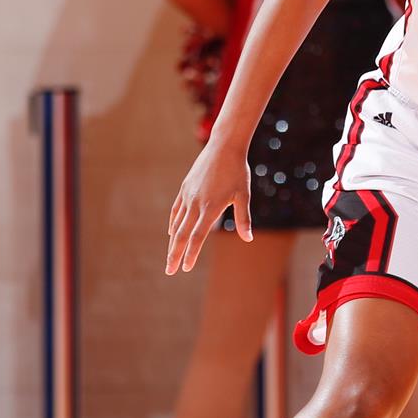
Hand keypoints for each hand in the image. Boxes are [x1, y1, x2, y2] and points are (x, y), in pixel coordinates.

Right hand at [166, 135, 251, 272]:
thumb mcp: (244, 195)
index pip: (197, 237)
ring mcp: (188, 195)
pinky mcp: (185, 188)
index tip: (185, 268)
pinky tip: (171, 232)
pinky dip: (173, 223)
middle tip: (169, 271)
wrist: (224, 146)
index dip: (191, 254)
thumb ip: (243, 218)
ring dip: (173, 242)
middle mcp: (195, 204)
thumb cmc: (238, 171)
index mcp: (210, 208)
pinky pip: (176, 210)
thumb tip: (247, 238)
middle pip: (181, 234)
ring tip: (170, 256)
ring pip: (177, 224)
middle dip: (175, 254)